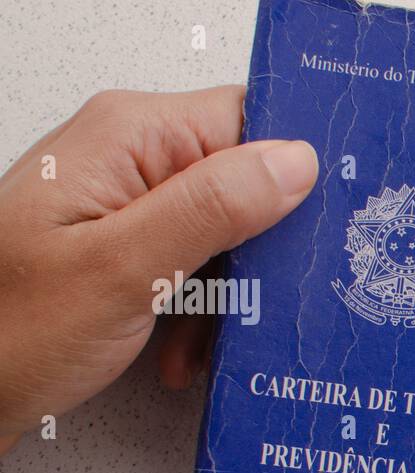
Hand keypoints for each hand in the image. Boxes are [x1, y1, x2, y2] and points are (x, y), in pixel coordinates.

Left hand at [0, 86, 317, 453]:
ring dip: (232, 295)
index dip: (295, 171)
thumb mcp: (124, 270)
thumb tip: (296, 162)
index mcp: (127, 138)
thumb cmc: (11, 331)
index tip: (325, 224)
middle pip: (243, 181)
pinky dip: (201, 312)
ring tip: (205, 343)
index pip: (247, 121)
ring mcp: (125, 202)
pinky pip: (195, 264)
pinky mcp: (124, 244)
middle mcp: (128, 158)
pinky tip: (182, 351)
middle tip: (266, 301)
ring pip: (226, 232)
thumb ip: (212, 208)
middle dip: (262, 251)